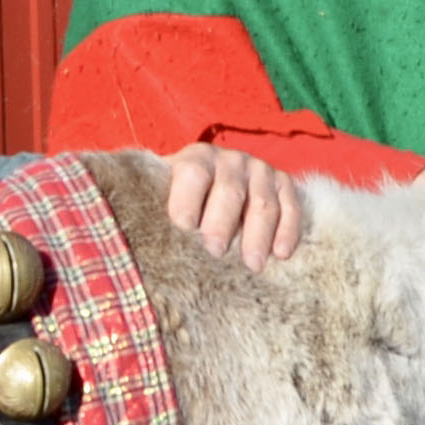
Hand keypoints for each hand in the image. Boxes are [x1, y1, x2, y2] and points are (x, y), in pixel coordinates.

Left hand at [163, 143, 301, 271]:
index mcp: (196, 159)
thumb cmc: (184, 202)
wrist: (216, 187)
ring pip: (263, 202)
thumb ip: (154, 209)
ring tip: (251, 264)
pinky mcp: (284, 185)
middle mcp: (230, 161)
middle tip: (215, 251)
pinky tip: (282, 254)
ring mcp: (260, 171)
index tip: (184, 228)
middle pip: (230, 190)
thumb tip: (133, 245)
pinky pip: (291, 207)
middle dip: (222, 222)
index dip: (188, 200)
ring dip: (258, 234)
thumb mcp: (165, 198)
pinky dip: (288, 231)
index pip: (193, 173)